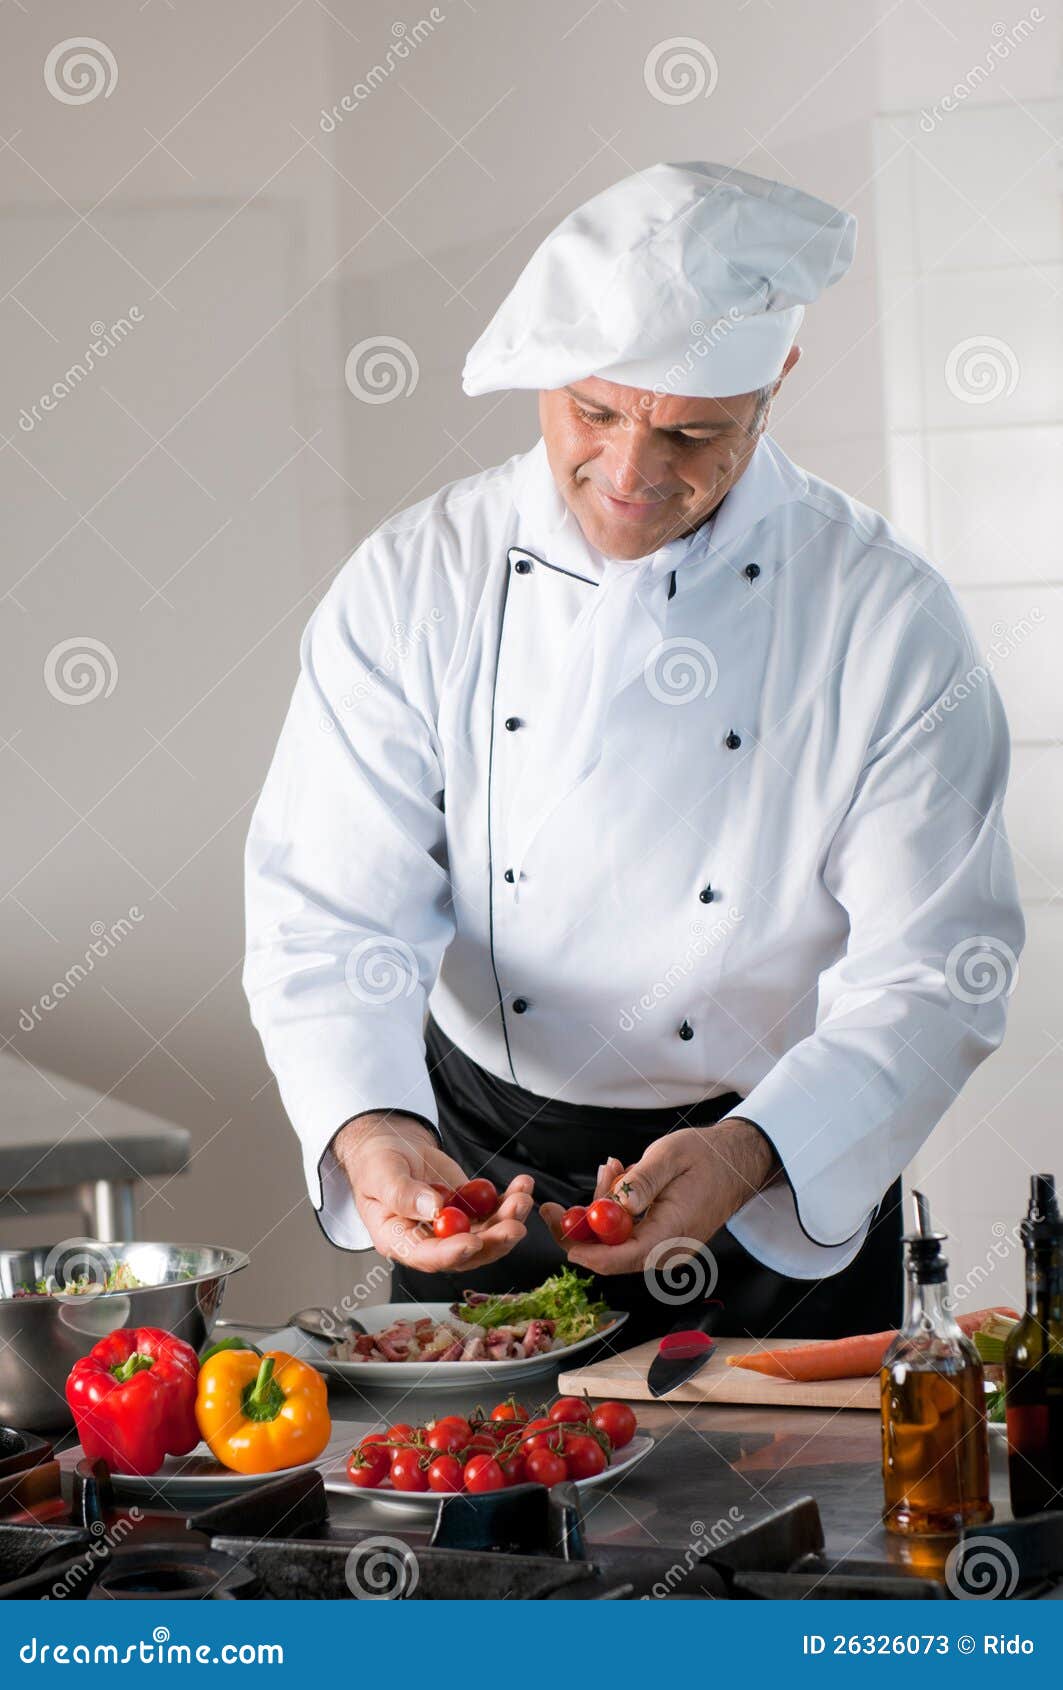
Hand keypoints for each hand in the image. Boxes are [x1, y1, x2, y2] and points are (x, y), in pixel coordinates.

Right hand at [332, 1111, 533, 1272]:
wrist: (392, 1146)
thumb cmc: (377, 1163)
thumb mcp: (382, 1174)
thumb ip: (403, 1193)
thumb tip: (434, 1209)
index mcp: (399, 1240)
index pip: (427, 1257)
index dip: (452, 1254)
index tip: (474, 1242)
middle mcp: (429, 1241)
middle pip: (466, 1253)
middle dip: (494, 1241)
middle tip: (515, 1225)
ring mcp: (452, 1229)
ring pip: (486, 1235)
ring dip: (507, 1220)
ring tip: (522, 1198)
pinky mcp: (468, 1212)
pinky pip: (492, 1213)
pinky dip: (509, 1202)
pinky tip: (522, 1186)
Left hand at [540, 1119, 777, 1275]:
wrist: (738, 1162)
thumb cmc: (708, 1156)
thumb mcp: (671, 1155)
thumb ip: (643, 1180)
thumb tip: (615, 1203)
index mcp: (672, 1233)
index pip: (621, 1257)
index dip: (584, 1249)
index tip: (557, 1231)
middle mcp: (668, 1251)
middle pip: (610, 1255)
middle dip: (581, 1228)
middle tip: (556, 1204)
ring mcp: (666, 1250)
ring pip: (616, 1243)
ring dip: (600, 1213)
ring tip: (611, 1170)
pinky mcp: (663, 1242)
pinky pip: (628, 1235)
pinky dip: (615, 1213)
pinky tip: (620, 1181)